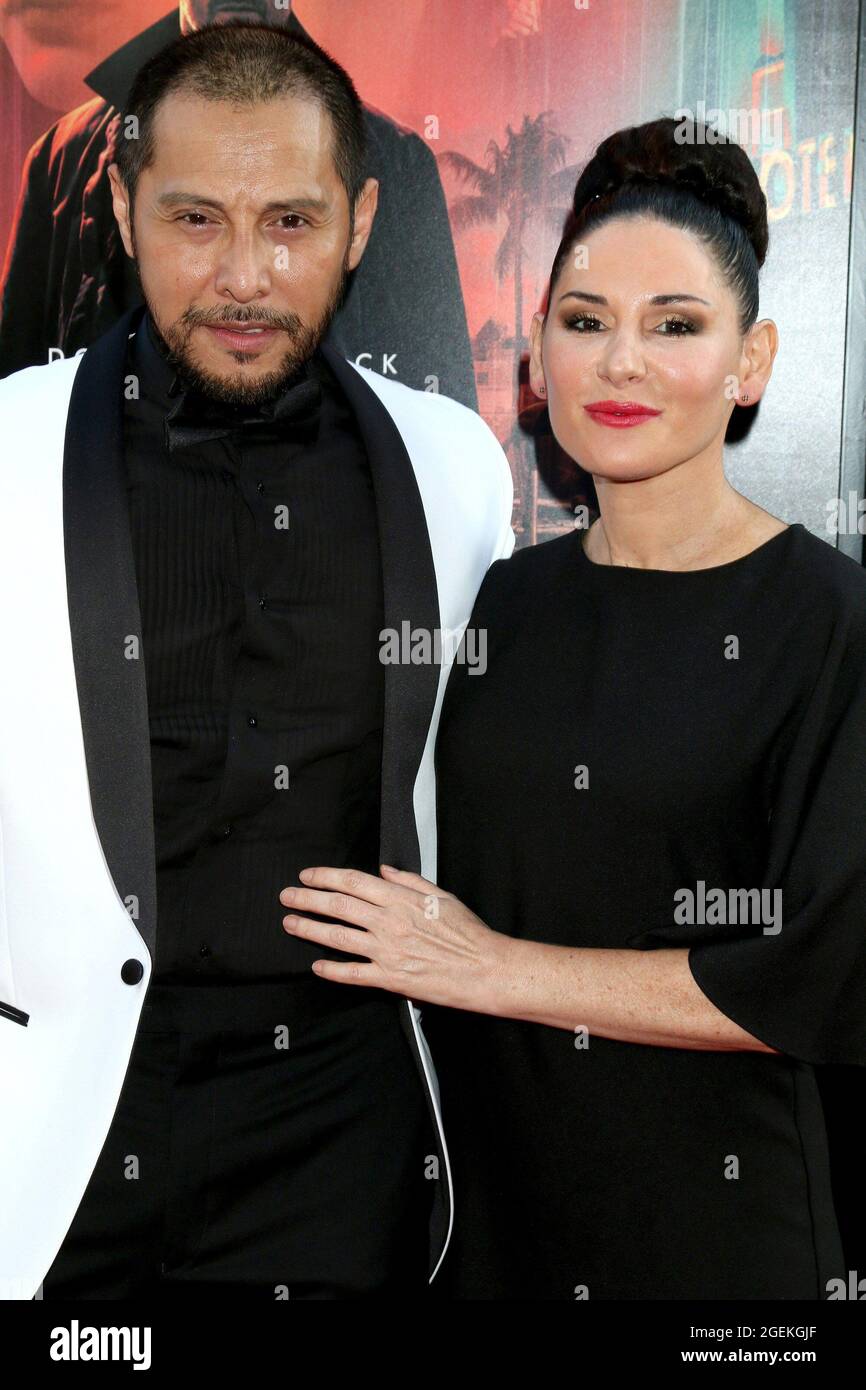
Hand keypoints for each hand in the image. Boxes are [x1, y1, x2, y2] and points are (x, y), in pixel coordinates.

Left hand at [279, 864, 512, 1013]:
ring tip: (291, 924)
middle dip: (307, 900)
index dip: (325, 877)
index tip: (308, 876)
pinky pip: (353, 974)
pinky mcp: (390, 978)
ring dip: (310, 929)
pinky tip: (317, 966)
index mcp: (401, 899)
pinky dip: (331, 970)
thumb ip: (409, 882)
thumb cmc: (468, 933)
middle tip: (287, 897)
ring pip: (338, 937)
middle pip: (338, 906)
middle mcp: (389, 922)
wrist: (485, 968)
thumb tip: (384, 871)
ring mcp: (387, 951)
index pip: (353, 882)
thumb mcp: (441, 896)